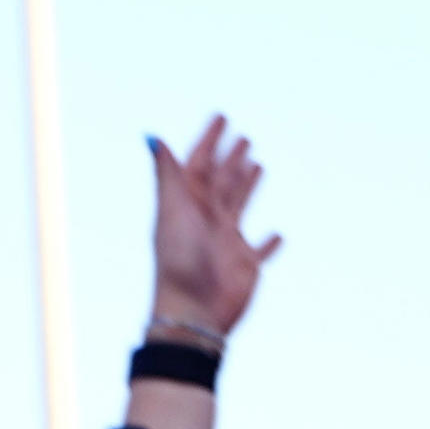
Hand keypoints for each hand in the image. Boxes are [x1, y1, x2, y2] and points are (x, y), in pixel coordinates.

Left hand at [146, 114, 277, 341]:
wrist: (193, 311)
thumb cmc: (179, 261)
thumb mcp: (173, 211)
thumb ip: (167, 174)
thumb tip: (151, 136)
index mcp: (187, 204)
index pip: (199, 163)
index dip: (209, 140)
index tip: (222, 117)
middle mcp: (206, 219)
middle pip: (221, 181)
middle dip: (230, 158)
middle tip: (243, 137)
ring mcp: (225, 242)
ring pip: (238, 205)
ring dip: (247, 186)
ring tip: (257, 166)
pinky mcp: (244, 265)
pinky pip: (259, 250)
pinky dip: (269, 243)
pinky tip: (278, 234)